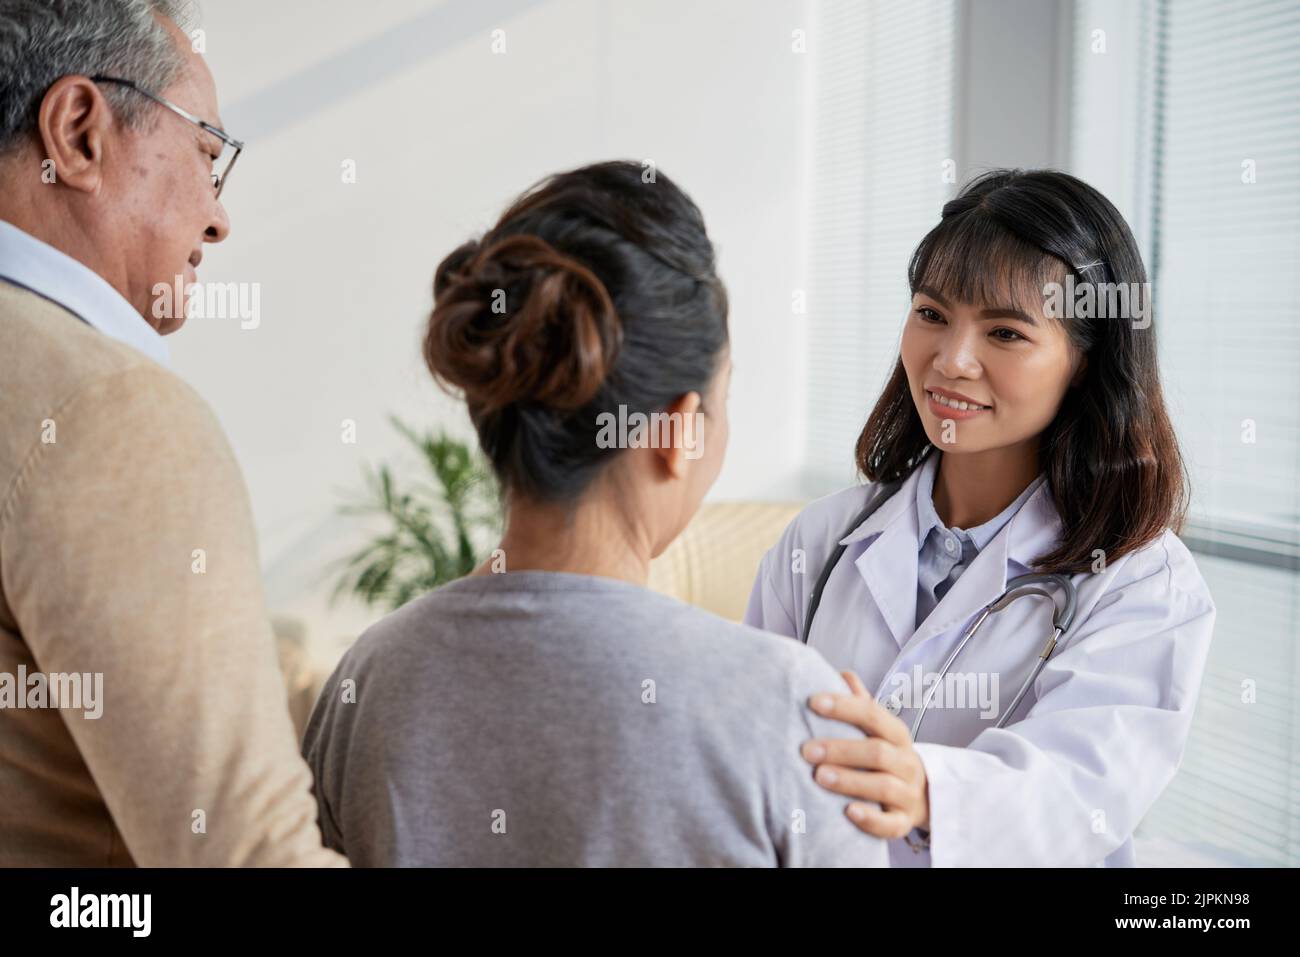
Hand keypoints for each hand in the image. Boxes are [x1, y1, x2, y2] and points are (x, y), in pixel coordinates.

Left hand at [802, 670, 930, 838]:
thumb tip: (842, 674)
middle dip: (840, 749)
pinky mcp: (904, 821)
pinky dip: (871, 819)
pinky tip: (848, 812)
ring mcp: (907, 792)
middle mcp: (905, 761)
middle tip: (806, 750)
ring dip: (850, 780)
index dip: (843, 707)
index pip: (872, 714)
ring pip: (883, 786)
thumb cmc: (886, 755)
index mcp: (895, 733)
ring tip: (819, 777)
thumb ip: (860, 703)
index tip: (812, 702)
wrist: (923, 795)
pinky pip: (891, 824)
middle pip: (876, 752)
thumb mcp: (877, 728)